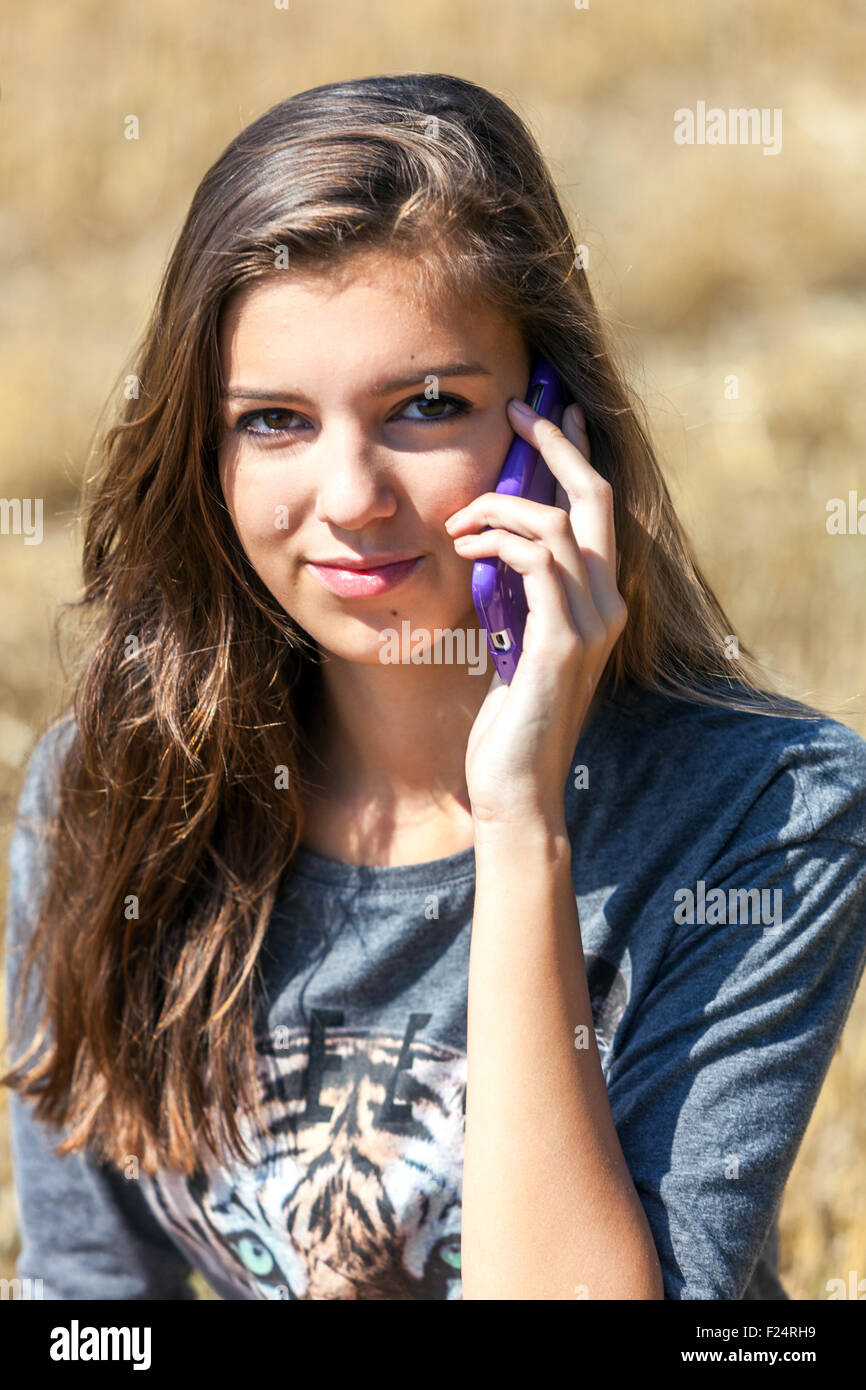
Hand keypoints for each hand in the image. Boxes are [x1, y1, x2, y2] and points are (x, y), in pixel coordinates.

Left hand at [443, 398, 627, 829]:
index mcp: (597, 602)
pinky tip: (465, 546)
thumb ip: (515, 596)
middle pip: (594, 497)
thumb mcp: (513, 642)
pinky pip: (538, 562)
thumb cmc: (508, 722)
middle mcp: (606, 605)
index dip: (578, 455)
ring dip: (502, 506)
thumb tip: (487, 545)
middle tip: (519, 409)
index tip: (551, 414)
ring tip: (458, 519)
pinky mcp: (563, 642)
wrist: (514, 787)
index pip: (597, 511)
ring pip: (557, 523)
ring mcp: (591, 624)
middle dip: (556, 444)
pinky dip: (499, 542)